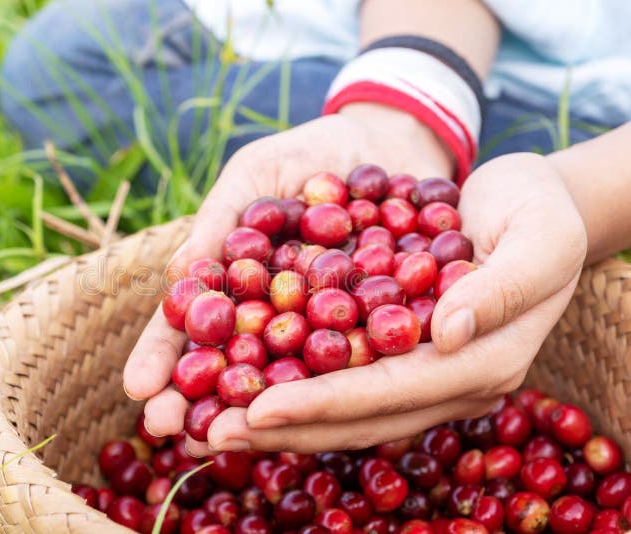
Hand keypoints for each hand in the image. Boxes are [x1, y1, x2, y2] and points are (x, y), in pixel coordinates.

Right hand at [123, 103, 452, 454]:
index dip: (162, 354)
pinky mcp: (381, 323)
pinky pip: (360, 353)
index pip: (190, 322)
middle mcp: (274, 313)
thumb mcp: (254, 173)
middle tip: (166, 430)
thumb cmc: (308, 152)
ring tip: (221, 441)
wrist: (388, 140)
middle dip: (197, 397)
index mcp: (235, 280)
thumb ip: (220, 218)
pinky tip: (320, 411)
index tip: (137, 388)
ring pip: (288, 373)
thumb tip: (178, 273)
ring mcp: (325, 324)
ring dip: (255, 408)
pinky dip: (339, 381)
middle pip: (231, 361)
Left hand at [200, 153, 586, 452]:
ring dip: (280, 416)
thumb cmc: (540, 213)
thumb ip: (499, 290)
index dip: (323, 403)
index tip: (257, 409)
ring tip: (213, 421)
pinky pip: (344, 378)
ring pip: (344, 408)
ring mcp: (424, 373)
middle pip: (357, 416)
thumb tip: (444, 335)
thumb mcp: (539, 240)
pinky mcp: (403, 353)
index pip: (391, 393)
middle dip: (285, 426)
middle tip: (212, 432)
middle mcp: (448, 382)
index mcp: (482, 363)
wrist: (534, 203)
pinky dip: (295, 384)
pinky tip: (245, 381)